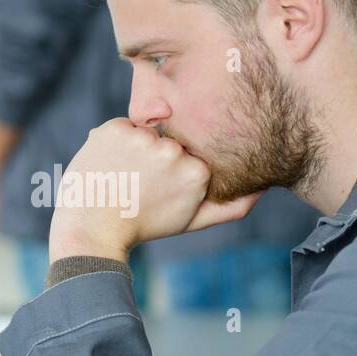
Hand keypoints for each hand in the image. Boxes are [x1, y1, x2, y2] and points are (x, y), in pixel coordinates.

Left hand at [47, 118, 261, 261]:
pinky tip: (109, 165)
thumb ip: (231, 206)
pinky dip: (114, 141)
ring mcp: (143, 139)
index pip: (191, 152)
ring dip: (135, 147)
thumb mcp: (191, 219)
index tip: (159, 189)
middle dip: (156, 156)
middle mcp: (173, 152)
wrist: (93, 229)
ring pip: (147, 131)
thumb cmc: (144, 224)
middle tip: (138, 183)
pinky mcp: (115, 129)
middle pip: (170, 139)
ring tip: (123, 176)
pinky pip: (122, 125)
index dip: (173, 169)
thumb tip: (263, 188)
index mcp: (196, 172)